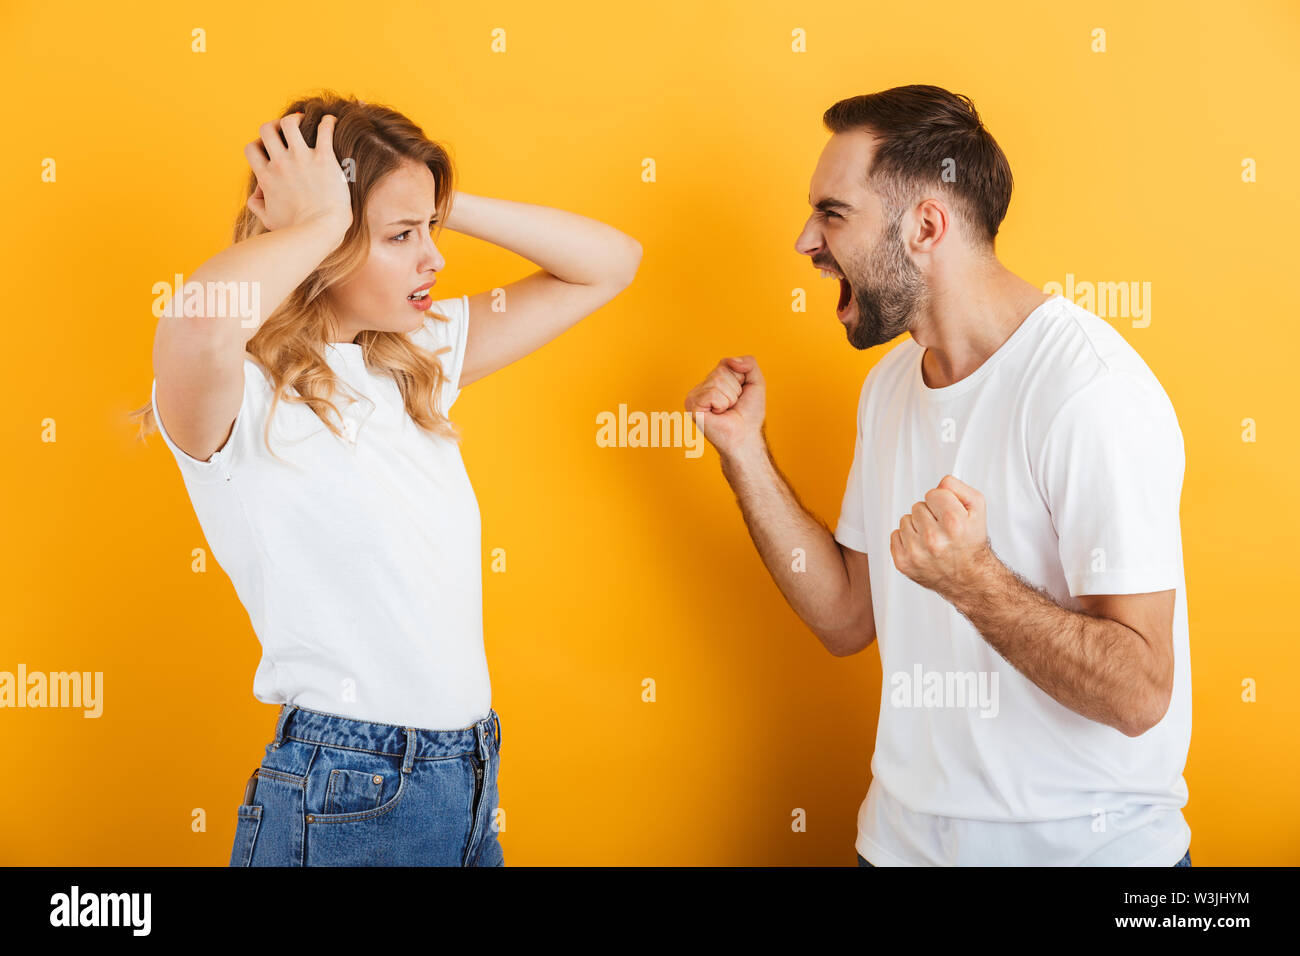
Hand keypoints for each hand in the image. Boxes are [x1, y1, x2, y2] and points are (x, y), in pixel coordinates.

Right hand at [243, 113, 351, 233]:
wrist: (321, 230)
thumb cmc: (296, 230)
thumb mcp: (269, 220)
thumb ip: (257, 205)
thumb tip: (256, 193)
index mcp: (266, 177)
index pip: (251, 148)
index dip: (259, 144)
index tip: (270, 148)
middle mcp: (281, 164)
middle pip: (266, 129)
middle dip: (274, 125)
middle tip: (287, 130)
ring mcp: (302, 159)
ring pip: (289, 122)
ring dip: (296, 118)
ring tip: (305, 121)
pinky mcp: (324, 158)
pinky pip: (324, 129)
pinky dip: (327, 122)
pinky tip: (331, 121)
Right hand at [684, 356, 764, 457]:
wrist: (745, 436)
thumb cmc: (749, 414)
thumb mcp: (756, 382)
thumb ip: (749, 363)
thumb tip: (732, 361)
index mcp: (712, 380)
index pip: (726, 363)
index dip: (740, 379)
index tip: (739, 395)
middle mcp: (701, 386)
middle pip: (721, 371)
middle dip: (734, 389)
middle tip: (732, 405)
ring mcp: (694, 396)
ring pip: (717, 381)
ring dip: (729, 398)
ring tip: (726, 410)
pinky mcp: (692, 406)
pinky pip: (712, 393)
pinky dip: (722, 404)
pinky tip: (718, 414)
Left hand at [890, 475, 991, 596]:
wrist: (970, 578)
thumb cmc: (971, 543)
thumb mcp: (977, 508)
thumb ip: (957, 488)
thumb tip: (939, 483)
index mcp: (953, 523)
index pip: (933, 493)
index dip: (942, 502)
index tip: (949, 515)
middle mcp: (934, 539)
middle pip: (918, 506)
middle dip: (929, 515)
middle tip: (943, 530)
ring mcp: (916, 553)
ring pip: (905, 520)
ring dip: (917, 527)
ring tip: (933, 539)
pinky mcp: (904, 563)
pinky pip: (895, 535)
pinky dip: (906, 539)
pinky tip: (922, 547)